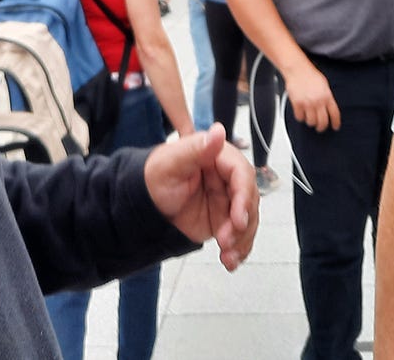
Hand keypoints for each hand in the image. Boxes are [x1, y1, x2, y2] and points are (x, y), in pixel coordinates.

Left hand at [143, 124, 258, 271]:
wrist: (144, 205)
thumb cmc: (154, 178)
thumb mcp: (171, 163)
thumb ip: (196, 149)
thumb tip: (218, 131)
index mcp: (217, 156)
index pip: (241, 174)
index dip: (244, 196)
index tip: (238, 219)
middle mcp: (227, 177)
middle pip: (249, 199)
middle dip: (242, 224)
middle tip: (226, 240)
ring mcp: (227, 199)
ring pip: (248, 219)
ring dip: (242, 240)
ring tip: (227, 256)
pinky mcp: (224, 218)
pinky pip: (240, 235)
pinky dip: (238, 249)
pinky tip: (230, 261)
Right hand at [283, 60, 339, 131]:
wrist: (297, 69)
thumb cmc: (310, 75)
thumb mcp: (324, 85)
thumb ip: (327, 97)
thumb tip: (328, 107)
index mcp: (327, 96)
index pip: (335, 114)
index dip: (336, 123)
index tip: (335, 127)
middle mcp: (318, 101)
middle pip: (323, 122)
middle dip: (322, 127)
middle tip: (320, 127)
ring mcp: (308, 103)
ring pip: (311, 122)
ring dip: (310, 122)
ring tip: (309, 119)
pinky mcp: (297, 104)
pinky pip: (300, 117)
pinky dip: (300, 117)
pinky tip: (301, 114)